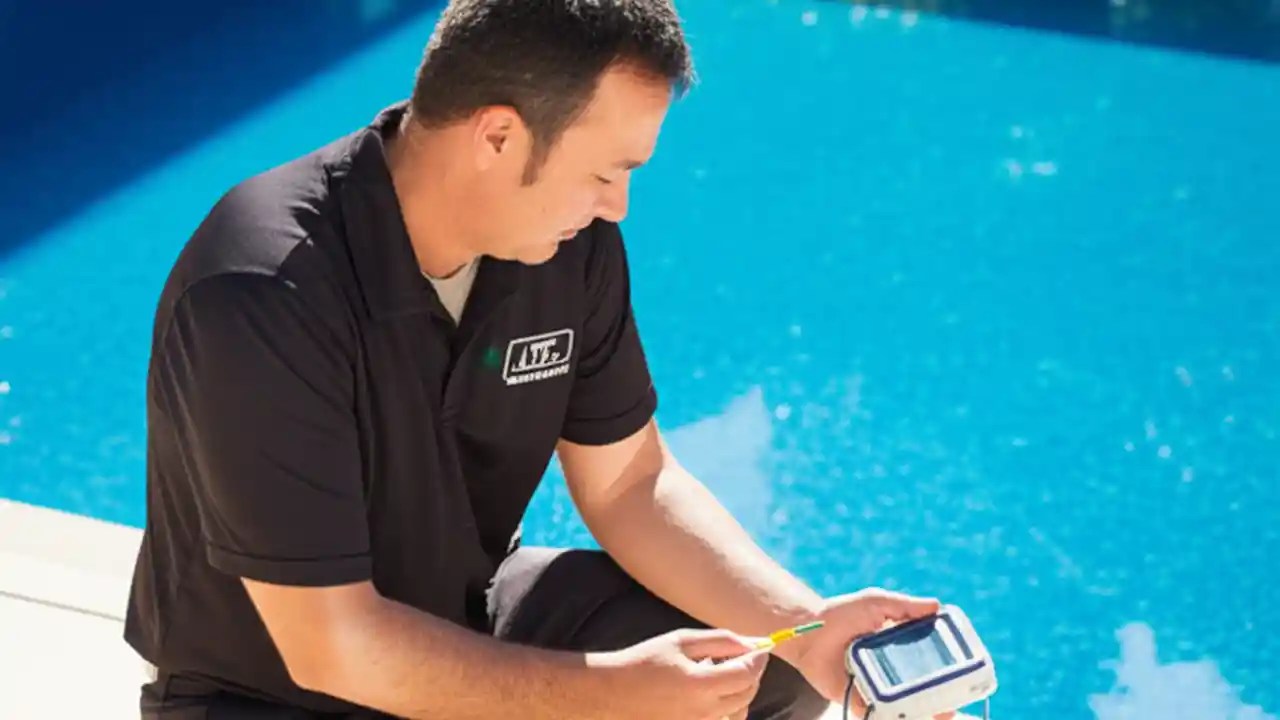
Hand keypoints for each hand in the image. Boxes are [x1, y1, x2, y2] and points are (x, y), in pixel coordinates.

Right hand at [587, 628, 769, 719]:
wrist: (611, 694)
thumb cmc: (643, 662)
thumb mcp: (681, 641)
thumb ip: (721, 641)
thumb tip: (753, 642)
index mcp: (701, 685)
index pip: (748, 674)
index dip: (759, 658)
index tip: (760, 647)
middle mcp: (704, 712)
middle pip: (747, 693)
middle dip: (751, 672)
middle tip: (739, 656)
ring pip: (739, 712)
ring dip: (740, 691)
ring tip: (721, 674)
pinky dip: (728, 709)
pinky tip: (711, 694)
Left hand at [780, 588, 954, 719]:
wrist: (806, 631)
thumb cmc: (840, 613)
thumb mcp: (876, 603)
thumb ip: (905, 606)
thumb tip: (938, 606)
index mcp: (898, 646)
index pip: (929, 660)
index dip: (948, 669)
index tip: (967, 674)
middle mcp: (890, 668)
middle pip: (921, 687)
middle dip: (940, 698)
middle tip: (955, 703)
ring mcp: (876, 686)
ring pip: (904, 705)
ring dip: (923, 712)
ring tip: (941, 716)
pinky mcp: (860, 701)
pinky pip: (880, 714)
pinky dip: (895, 718)